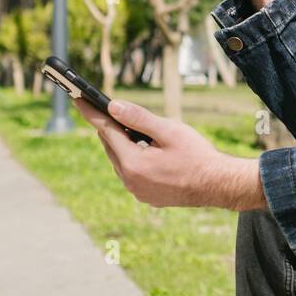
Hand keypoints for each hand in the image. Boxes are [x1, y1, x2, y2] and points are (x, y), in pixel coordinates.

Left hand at [72, 96, 263, 210]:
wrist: (218, 185)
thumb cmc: (198, 155)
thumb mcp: (169, 131)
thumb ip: (139, 118)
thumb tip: (113, 107)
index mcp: (133, 163)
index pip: (105, 131)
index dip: (91, 113)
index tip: (77, 99)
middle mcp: (130, 180)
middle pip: (111, 146)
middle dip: (112, 127)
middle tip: (115, 110)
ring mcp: (137, 191)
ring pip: (120, 160)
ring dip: (124, 144)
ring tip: (138, 132)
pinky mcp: (145, 196)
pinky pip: (130, 173)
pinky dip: (133, 159)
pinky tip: (149, 152)